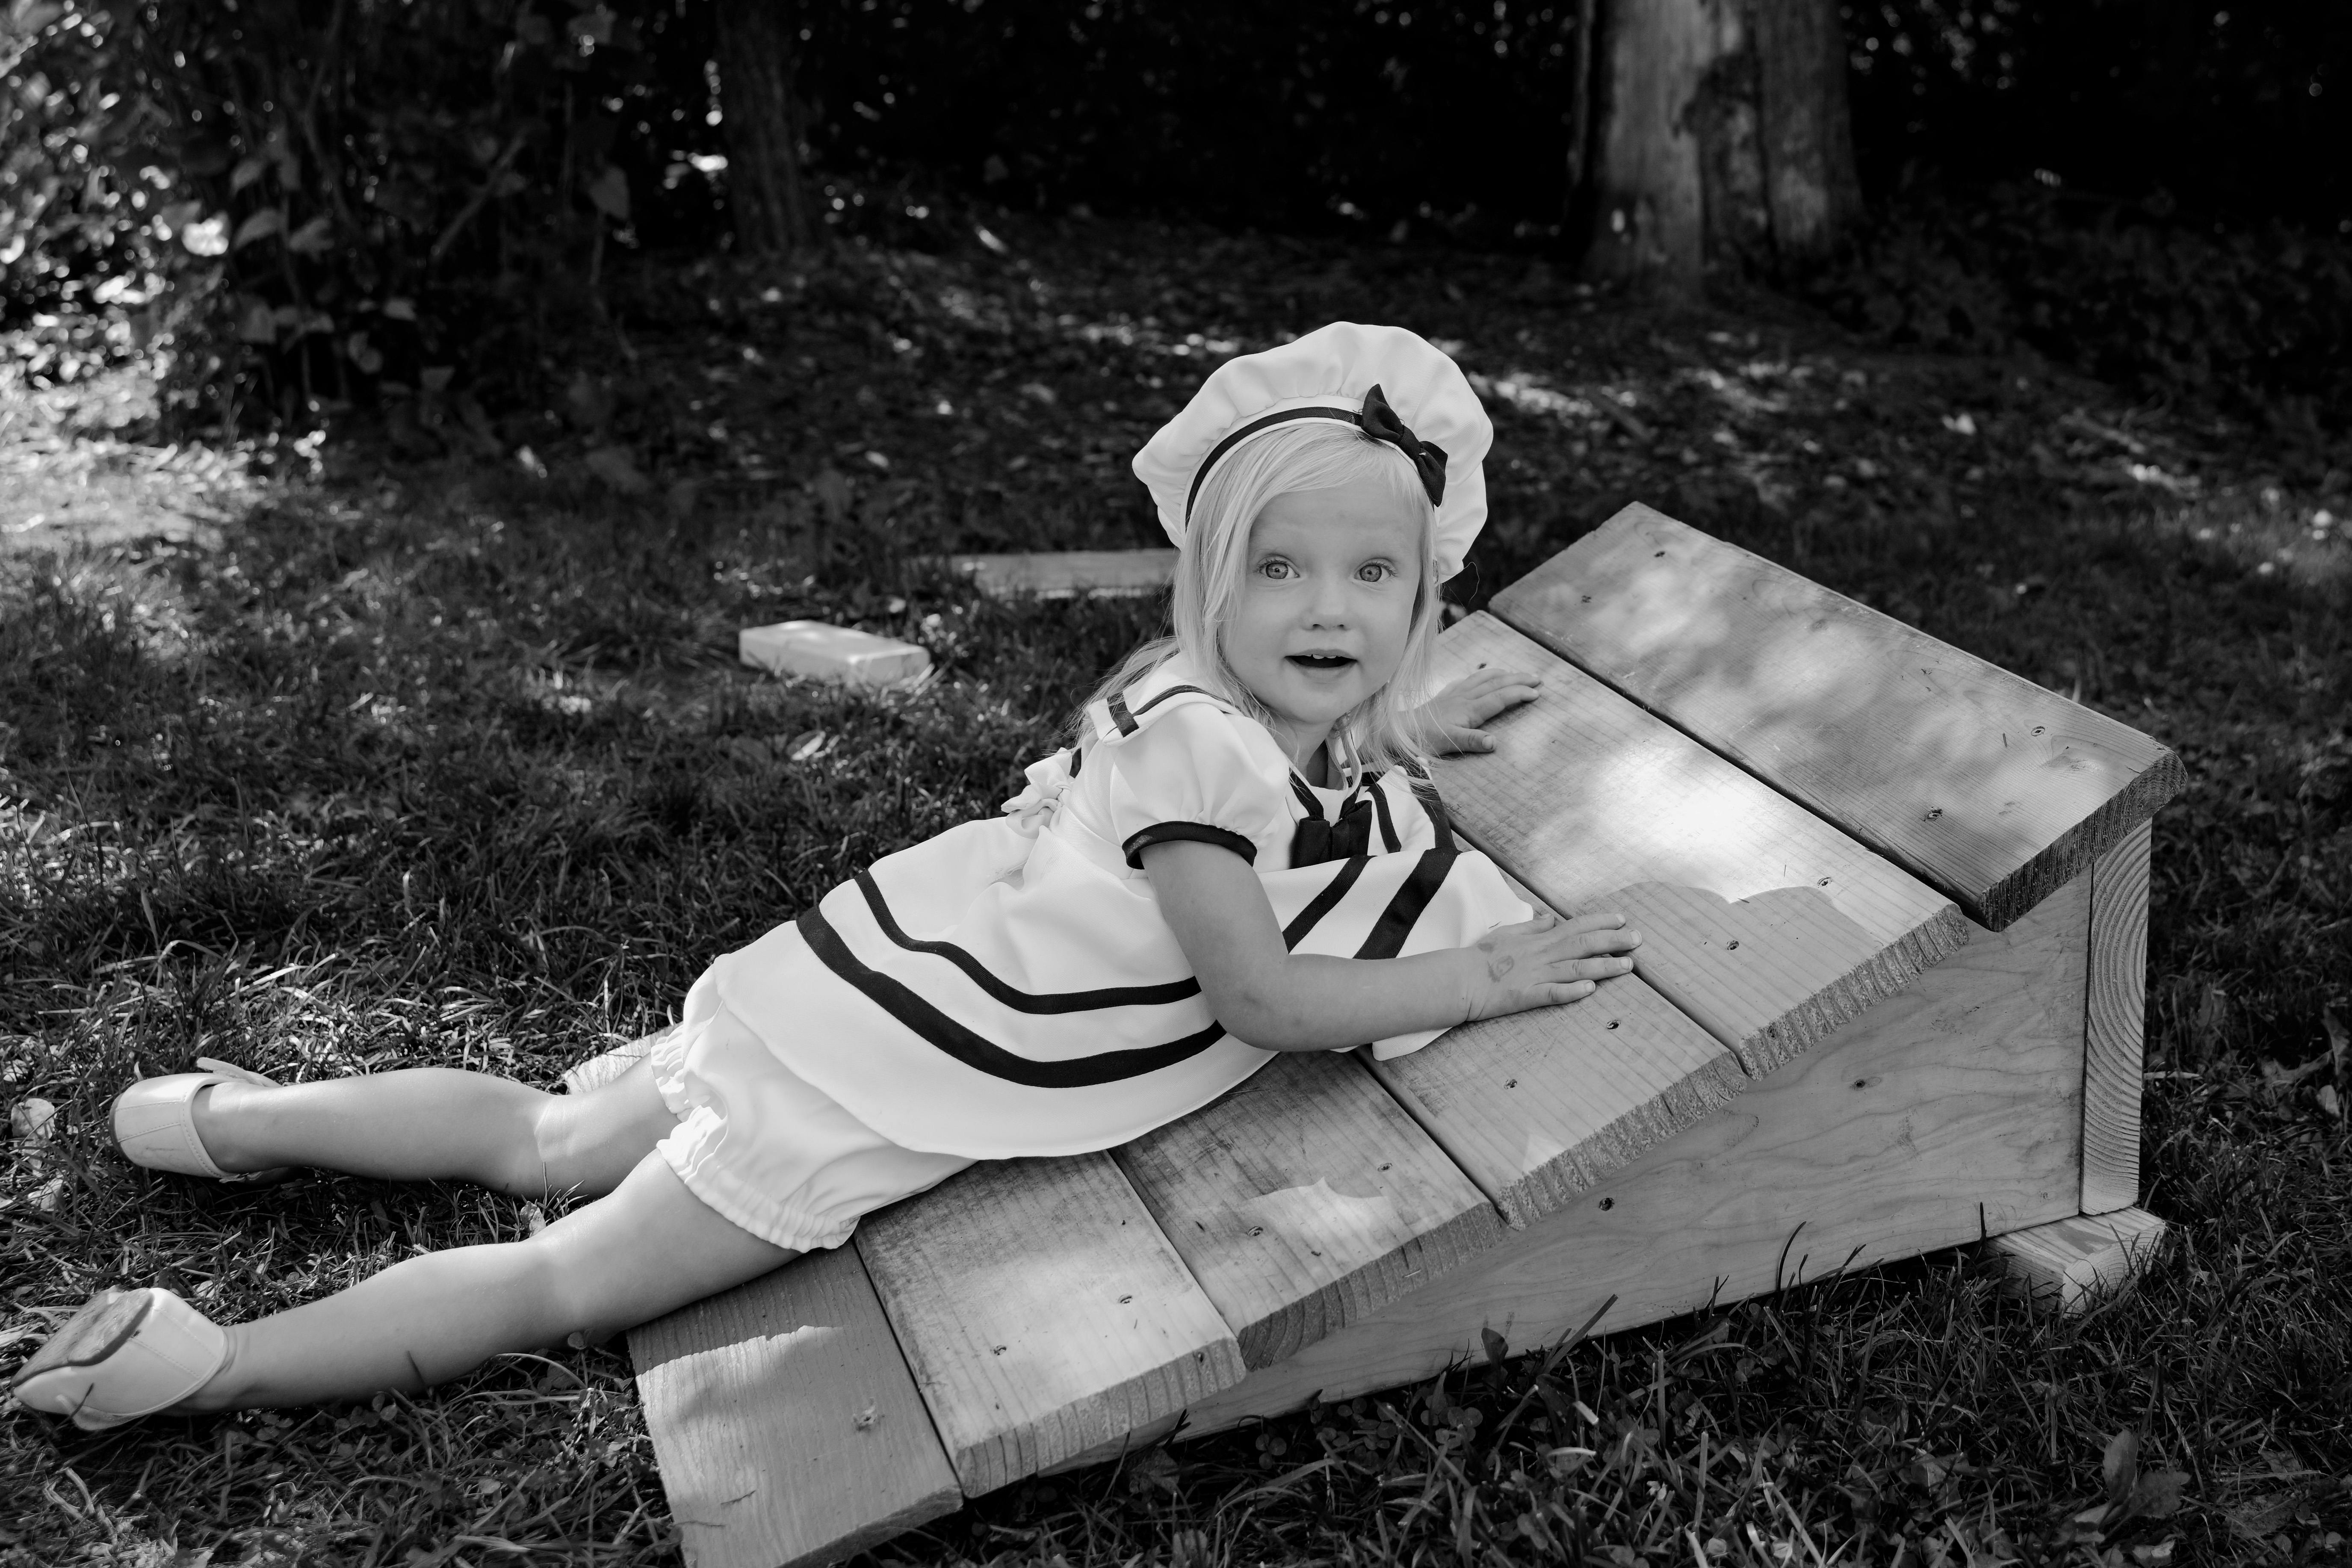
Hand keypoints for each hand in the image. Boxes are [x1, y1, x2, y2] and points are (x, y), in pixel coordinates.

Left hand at [1416, 665, 1540, 754]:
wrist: (1399, 731)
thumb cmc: (1425, 740)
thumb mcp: (1450, 744)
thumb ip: (1473, 741)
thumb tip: (1495, 743)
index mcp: (1470, 709)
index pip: (1501, 697)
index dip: (1520, 693)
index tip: (1538, 692)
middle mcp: (1464, 698)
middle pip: (1496, 683)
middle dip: (1518, 679)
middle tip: (1538, 678)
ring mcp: (1454, 695)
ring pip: (1482, 678)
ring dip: (1501, 674)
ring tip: (1515, 673)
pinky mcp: (1444, 696)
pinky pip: (1465, 681)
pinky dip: (1478, 676)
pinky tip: (1478, 676)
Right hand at [1458, 910, 1640, 1019]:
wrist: (1458, 979)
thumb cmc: (1479, 957)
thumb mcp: (1506, 934)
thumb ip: (1531, 928)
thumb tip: (1550, 919)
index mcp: (1537, 940)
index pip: (1575, 925)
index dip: (1600, 922)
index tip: (1622, 919)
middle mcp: (1540, 955)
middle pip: (1582, 944)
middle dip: (1612, 940)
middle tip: (1637, 940)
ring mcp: (1534, 975)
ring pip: (1574, 968)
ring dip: (1603, 966)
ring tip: (1627, 966)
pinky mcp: (1525, 996)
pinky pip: (1552, 993)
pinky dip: (1571, 990)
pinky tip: (1590, 989)